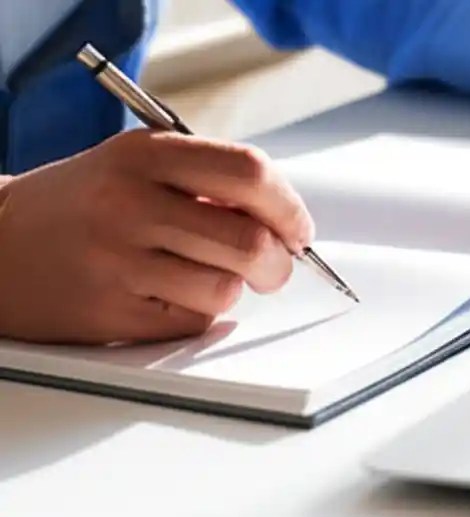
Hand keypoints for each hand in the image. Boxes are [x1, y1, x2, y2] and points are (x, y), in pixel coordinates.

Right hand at [0, 130, 313, 344]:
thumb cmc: (85, 204)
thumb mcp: (137, 166)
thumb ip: (209, 181)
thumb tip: (285, 221)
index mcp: (144, 155)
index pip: (250, 173)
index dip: (289, 207)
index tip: (296, 228)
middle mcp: (130, 202)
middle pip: (251, 240)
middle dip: (280, 262)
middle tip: (274, 267)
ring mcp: (117, 260)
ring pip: (226, 288)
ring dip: (231, 288)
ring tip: (200, 275)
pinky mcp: (111, 312)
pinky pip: (193, 321)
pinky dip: (195, 313)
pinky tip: (164, 294)